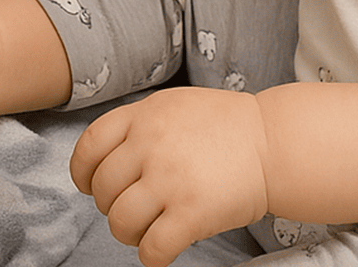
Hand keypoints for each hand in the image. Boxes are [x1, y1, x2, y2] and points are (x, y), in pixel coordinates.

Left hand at [70, 88, 272, 266]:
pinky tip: (164, 248)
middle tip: (134, 209)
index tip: (90, 185)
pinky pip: (152, 248)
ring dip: (128, 233)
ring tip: (148, 229)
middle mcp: (151, 145)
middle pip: (101, 189)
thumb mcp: (175, 106)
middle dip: (110, 206)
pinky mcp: (192, 212)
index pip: (89, 147)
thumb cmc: (227, 127)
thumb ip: (140, 125)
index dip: (82, 173)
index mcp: (144, 116)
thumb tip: (104, 160)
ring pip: (119, 222)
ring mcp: (170, 179)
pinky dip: (152, 256)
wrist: (275, 143)